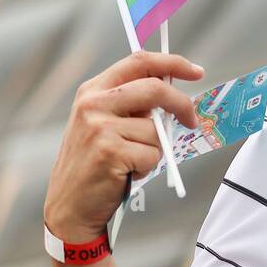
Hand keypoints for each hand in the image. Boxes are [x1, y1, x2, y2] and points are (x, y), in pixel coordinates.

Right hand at [44, 51, 202, 243]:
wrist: (70, 204)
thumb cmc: (96, 163)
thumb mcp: (104, 124)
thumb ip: (132, 105)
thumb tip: (173, 93)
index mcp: (93, 90)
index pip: (139, 62)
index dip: (172, 63)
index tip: (196, 71)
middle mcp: (92, 103)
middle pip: (155, 88)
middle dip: (181, 104)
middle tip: (191, 120)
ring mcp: (99, 127)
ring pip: (156, 129)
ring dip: (155, 149)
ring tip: (132, 160)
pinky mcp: (109, 151)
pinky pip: (152, 154)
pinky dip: (148, 166)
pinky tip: (128, 172)